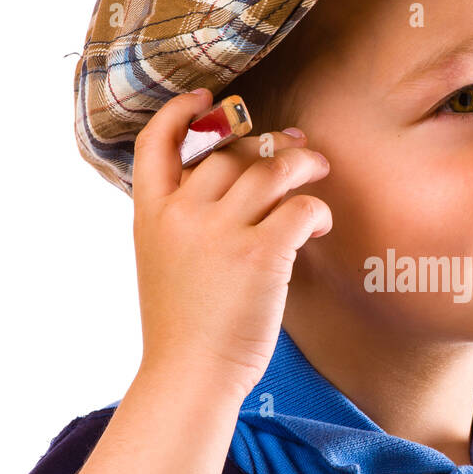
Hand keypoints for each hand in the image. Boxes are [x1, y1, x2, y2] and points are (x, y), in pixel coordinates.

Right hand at [131, 89, 331, 395]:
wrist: (190, 375)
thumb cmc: (183, 327)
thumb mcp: (161, 261)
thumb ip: (181, 219)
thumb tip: (231, 182)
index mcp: (150, 214)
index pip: (157, 141)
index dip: (183, 111)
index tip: (211, 98)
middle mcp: (182, 213)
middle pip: (230, 150)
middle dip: (268, 142)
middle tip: (297, 147)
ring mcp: (220, 231)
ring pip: (272, 167)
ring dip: (303, 163)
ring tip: (319, 171)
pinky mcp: (261, 254)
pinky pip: (301, 206)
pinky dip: (318, 209)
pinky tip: (321, 226)